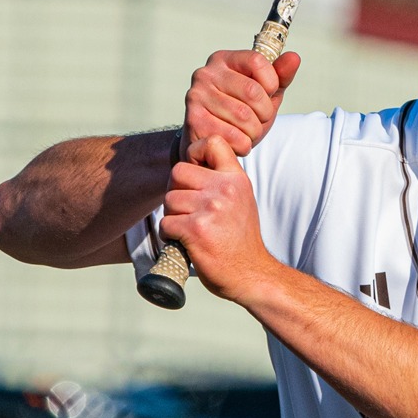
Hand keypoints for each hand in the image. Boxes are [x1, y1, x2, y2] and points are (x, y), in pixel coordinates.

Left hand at [160, 136, 278, 303]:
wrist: (251, 274)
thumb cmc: (240, 241)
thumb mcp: (241, 201)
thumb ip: (222, 181)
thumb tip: (192, 166)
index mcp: (237, 179)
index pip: (212, 143)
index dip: (194, 152)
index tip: (194, 169)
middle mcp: (225, 189)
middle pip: (178, 172)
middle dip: (176, 191)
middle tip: (188, 210)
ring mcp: (211, 208)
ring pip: (169, 200)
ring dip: (173, 216)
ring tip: (190, 229)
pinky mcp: (196, 229)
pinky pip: (166, 223)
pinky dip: (170, 235)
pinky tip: (185, 242)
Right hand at [184, 49, 301, 157]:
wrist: (212, 142)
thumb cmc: (241, 113)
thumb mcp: (265, 93)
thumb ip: (280, 76)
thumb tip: (294, 57)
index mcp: (223, 60)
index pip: (257, 61)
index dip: (271, 82)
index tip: (268, 94)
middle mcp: (205, 73)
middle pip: (252, 90)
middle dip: (265, 112)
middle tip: (260, 121)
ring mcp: (196, 96)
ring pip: (243, 116)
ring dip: (254, 131)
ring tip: (248, 133)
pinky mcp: (193, 120)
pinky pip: (233, 135)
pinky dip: (243, 144)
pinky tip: (237, 142)